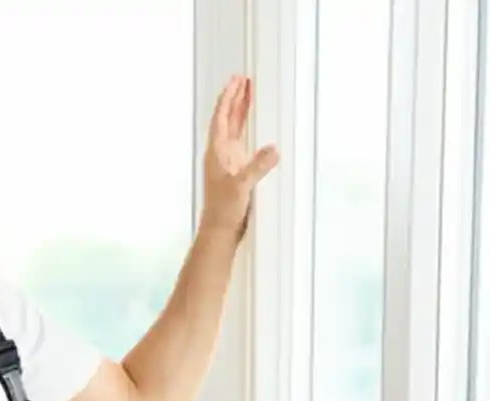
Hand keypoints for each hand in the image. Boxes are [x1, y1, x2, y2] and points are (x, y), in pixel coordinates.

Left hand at [199, 75, 279, 239]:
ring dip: (241, 112)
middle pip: (227, 119)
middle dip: (235, 99)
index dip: (229, 98)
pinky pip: (242, 143)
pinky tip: (254, 127)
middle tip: (243, 80)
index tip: (236, 81)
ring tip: (249, 95)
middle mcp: (221, 153)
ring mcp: (228, 161)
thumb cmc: (223, 210)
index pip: (222, 118)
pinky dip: (248, 130)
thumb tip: (273, 149)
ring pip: (235, 130)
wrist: (220, 231)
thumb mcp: (242, 187)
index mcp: (217, 152)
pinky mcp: (237, 170)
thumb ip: (257, 167)